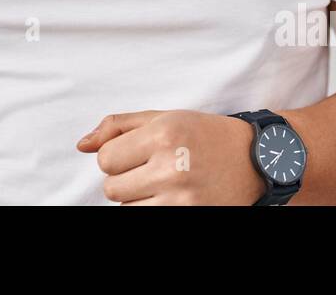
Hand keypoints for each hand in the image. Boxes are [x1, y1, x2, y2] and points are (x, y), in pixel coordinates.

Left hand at [76, 109, 264, 204]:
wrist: (254, 159)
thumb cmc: (204, 134)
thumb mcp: (163, 117)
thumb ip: (118, 127)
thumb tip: (82, 145)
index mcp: (163, 133)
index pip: (105, 159)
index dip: (115, 156)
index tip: (134, 153)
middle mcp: (172, 166)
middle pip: (111, 188)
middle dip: (124, 178)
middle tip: (149, 168)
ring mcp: (182, 197)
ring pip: (125, 209)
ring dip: (136, 198)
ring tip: (160, 183)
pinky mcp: (191, 215)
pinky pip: (145, 219)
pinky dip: (150, 209)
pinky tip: (168, 196)